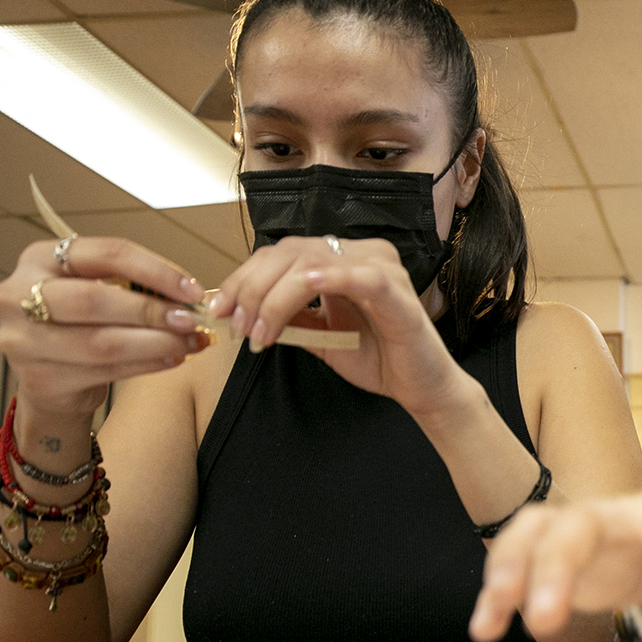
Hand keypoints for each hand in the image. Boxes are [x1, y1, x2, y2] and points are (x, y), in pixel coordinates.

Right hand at [0, 237, 207, 419]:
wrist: (49, 380)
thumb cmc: (78, 325)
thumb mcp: (93, 289)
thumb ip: (130, 286)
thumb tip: (188, 296)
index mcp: (38, 258)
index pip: (105, 254)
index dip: (155, 270)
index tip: (192, 289)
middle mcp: (18, 295)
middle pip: (95, 299)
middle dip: (151, 311)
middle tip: (190, 320)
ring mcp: (23, 340)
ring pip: (102, 342)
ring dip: (156, 343)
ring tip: (187, 343)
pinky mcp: (39, 379)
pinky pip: (104, 371)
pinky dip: (145, 365)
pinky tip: (170, 359)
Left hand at [208, 235, 468, 416]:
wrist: (421, 388)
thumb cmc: (378, 359)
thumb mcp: (320, 337)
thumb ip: (289, 320)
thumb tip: (242, 313)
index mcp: (343, 259)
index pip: (283, 254)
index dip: (245, 277)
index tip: (220, 309)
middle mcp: (362, 254)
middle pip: (291, 252)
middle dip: (253, 287)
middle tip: (236, 324)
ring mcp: (381, 268)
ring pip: (314, 262)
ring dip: (277, 296)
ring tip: (260, 331)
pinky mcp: (397, 291)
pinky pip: (360, 276)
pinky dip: (331, 279)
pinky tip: (306, 287)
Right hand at [470, 481, 641, 641]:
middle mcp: (628, 512)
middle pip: (584, 524)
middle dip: (558, 568)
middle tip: (545, 621)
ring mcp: (588, 527)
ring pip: (539, 530)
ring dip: (511, 570)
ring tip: (493, 619)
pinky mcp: (562, 549)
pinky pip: (521, 554)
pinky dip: (497, 590)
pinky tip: (486, 628)